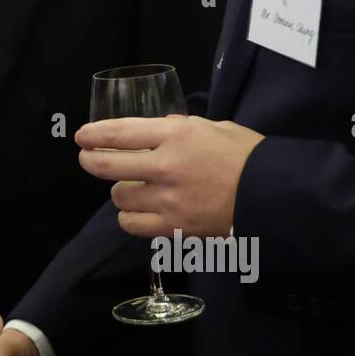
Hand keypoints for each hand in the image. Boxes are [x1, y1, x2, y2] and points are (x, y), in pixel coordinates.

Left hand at [76, 115, 263, 237]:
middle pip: (107, 165)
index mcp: (175, 135)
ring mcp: (167, 199)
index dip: (94, 135)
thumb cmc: (247, 156)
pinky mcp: (173, 228)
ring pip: (119, 197)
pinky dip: (131, 218)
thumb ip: (181, 127)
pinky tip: (139, 212)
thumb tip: (157, 128)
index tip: (81, 136)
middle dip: (90, 161)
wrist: (273, 194)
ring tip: (130, 188)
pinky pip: (133, 224)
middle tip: (87, 159)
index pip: (120, 133)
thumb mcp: (214, 127)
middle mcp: (164, 166)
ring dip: (120, 192)